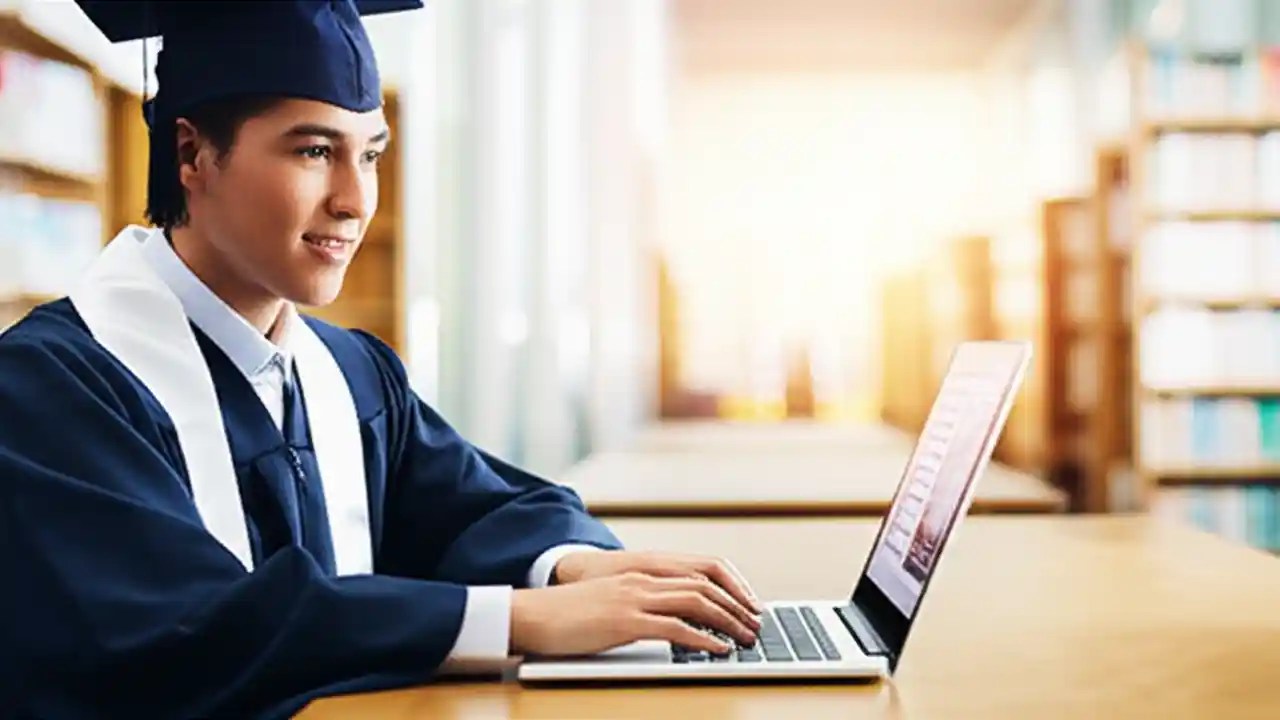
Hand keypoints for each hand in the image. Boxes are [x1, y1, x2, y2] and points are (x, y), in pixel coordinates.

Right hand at [510, 572, 761, 656]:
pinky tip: (717, 650)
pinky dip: (702, 639)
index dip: (729, 588)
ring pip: (696, 602)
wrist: (532, 615)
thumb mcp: (611, 604)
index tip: (747, 607)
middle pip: (704, 585)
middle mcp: (642, 580)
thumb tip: (668, 625)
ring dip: (727, 621)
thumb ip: (639, 607)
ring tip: (744, 638)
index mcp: (640, 574)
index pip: (698, 573)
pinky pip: (674, 628)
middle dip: (736, 606)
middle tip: (755, 625)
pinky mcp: (625, 621)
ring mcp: (634, 598)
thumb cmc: (567, 615)